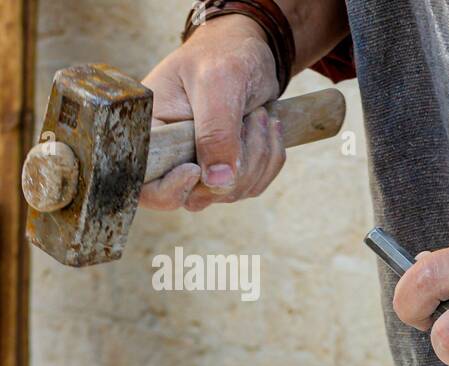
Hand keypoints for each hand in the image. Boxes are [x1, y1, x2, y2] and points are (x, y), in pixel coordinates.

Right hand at [139, 16, 285, 211]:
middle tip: (250, 118)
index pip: (144, 185)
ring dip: (258, 157)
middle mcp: (171, 155)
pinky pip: (253, 184)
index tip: (195, 169)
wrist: (247, 53)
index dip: (170, 190)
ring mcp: (201, 166)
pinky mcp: (228, 169)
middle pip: (198, 195)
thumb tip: (217, 182)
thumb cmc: (222, 56)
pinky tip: (268, 127)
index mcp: (150, 132)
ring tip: (259, 115)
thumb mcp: (217, 84)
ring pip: (231, 191)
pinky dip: (269, 159)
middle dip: (235, 164)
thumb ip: (215, 132)